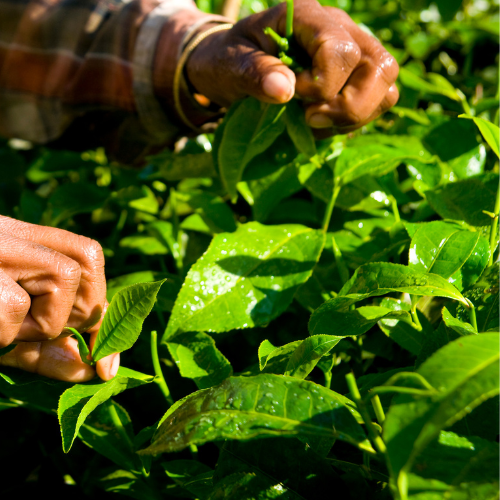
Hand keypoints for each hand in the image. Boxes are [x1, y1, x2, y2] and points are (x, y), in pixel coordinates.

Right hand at [0, 216, 118, 381]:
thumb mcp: (16, 336)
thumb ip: (55, 351)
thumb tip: (100, 372)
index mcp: (22, 241)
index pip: (88, 253)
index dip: (102, 300)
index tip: (103, 352)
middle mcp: (11, 234)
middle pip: (84, 265)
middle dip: (78, 314)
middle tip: (40, 337)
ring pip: (65, 276)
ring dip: (43, 324)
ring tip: (5, 332)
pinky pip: (17, 307)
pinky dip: (4, 336)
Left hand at [186, 1, 397, 132]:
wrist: (230, 66)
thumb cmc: (228, 61)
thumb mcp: (229, 64)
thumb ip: (253, 73)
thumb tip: (284, 90)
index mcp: (306, 15)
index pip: (341, 49)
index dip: (323, 84)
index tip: (293, 97)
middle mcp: (339, 28)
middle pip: (380, 67)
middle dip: (349, 105)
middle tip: (310, 119)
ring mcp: (352, 51)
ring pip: (386, 86)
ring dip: (355, 115)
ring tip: (316, 122)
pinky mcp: (353, 76)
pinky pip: (378, 100)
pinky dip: (355, 120)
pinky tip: (324, 123)